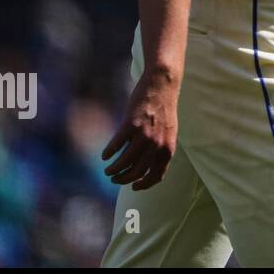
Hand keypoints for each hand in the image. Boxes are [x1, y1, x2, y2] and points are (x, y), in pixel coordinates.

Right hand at [102, 72, 179, 190]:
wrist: (162, 85)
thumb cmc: (163, 110)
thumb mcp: (168, 133)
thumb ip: (159, 149)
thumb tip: (145, 167)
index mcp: (168, 148)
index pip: (156, 176)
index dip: (143, 185)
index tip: (133, 187)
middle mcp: (157, 145)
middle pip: (136, 172)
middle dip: (124, 179)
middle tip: (115, 179)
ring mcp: (144, 135)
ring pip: (125, 162)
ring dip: (114, 169)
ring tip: (108, 170)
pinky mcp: (131, 125)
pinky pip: (116, 145)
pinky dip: (109, 153)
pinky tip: (105, 155)